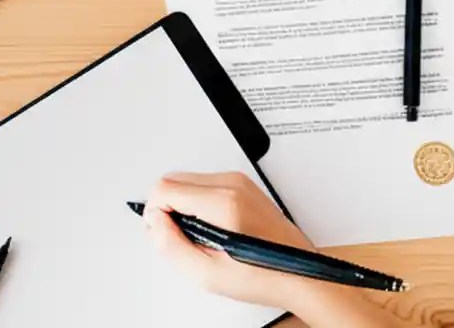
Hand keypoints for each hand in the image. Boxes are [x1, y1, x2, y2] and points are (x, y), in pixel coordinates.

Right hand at [145, 172, 325, 312]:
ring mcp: (238, 181)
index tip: (167, 234)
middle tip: (185, 239)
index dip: (156, 213)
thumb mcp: (206, 274)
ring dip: (184, 206)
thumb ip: (170, 245)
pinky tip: (214, 229)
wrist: (298, 273)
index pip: (164, 187)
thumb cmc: (262, 275)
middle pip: (173, 179)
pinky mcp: (242, 184)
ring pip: (186, 181)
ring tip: (204, 237)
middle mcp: (231, 184)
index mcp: (223, 202)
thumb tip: (154, 221)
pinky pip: (203, 184)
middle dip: (168, 208)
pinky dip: (199, 204)